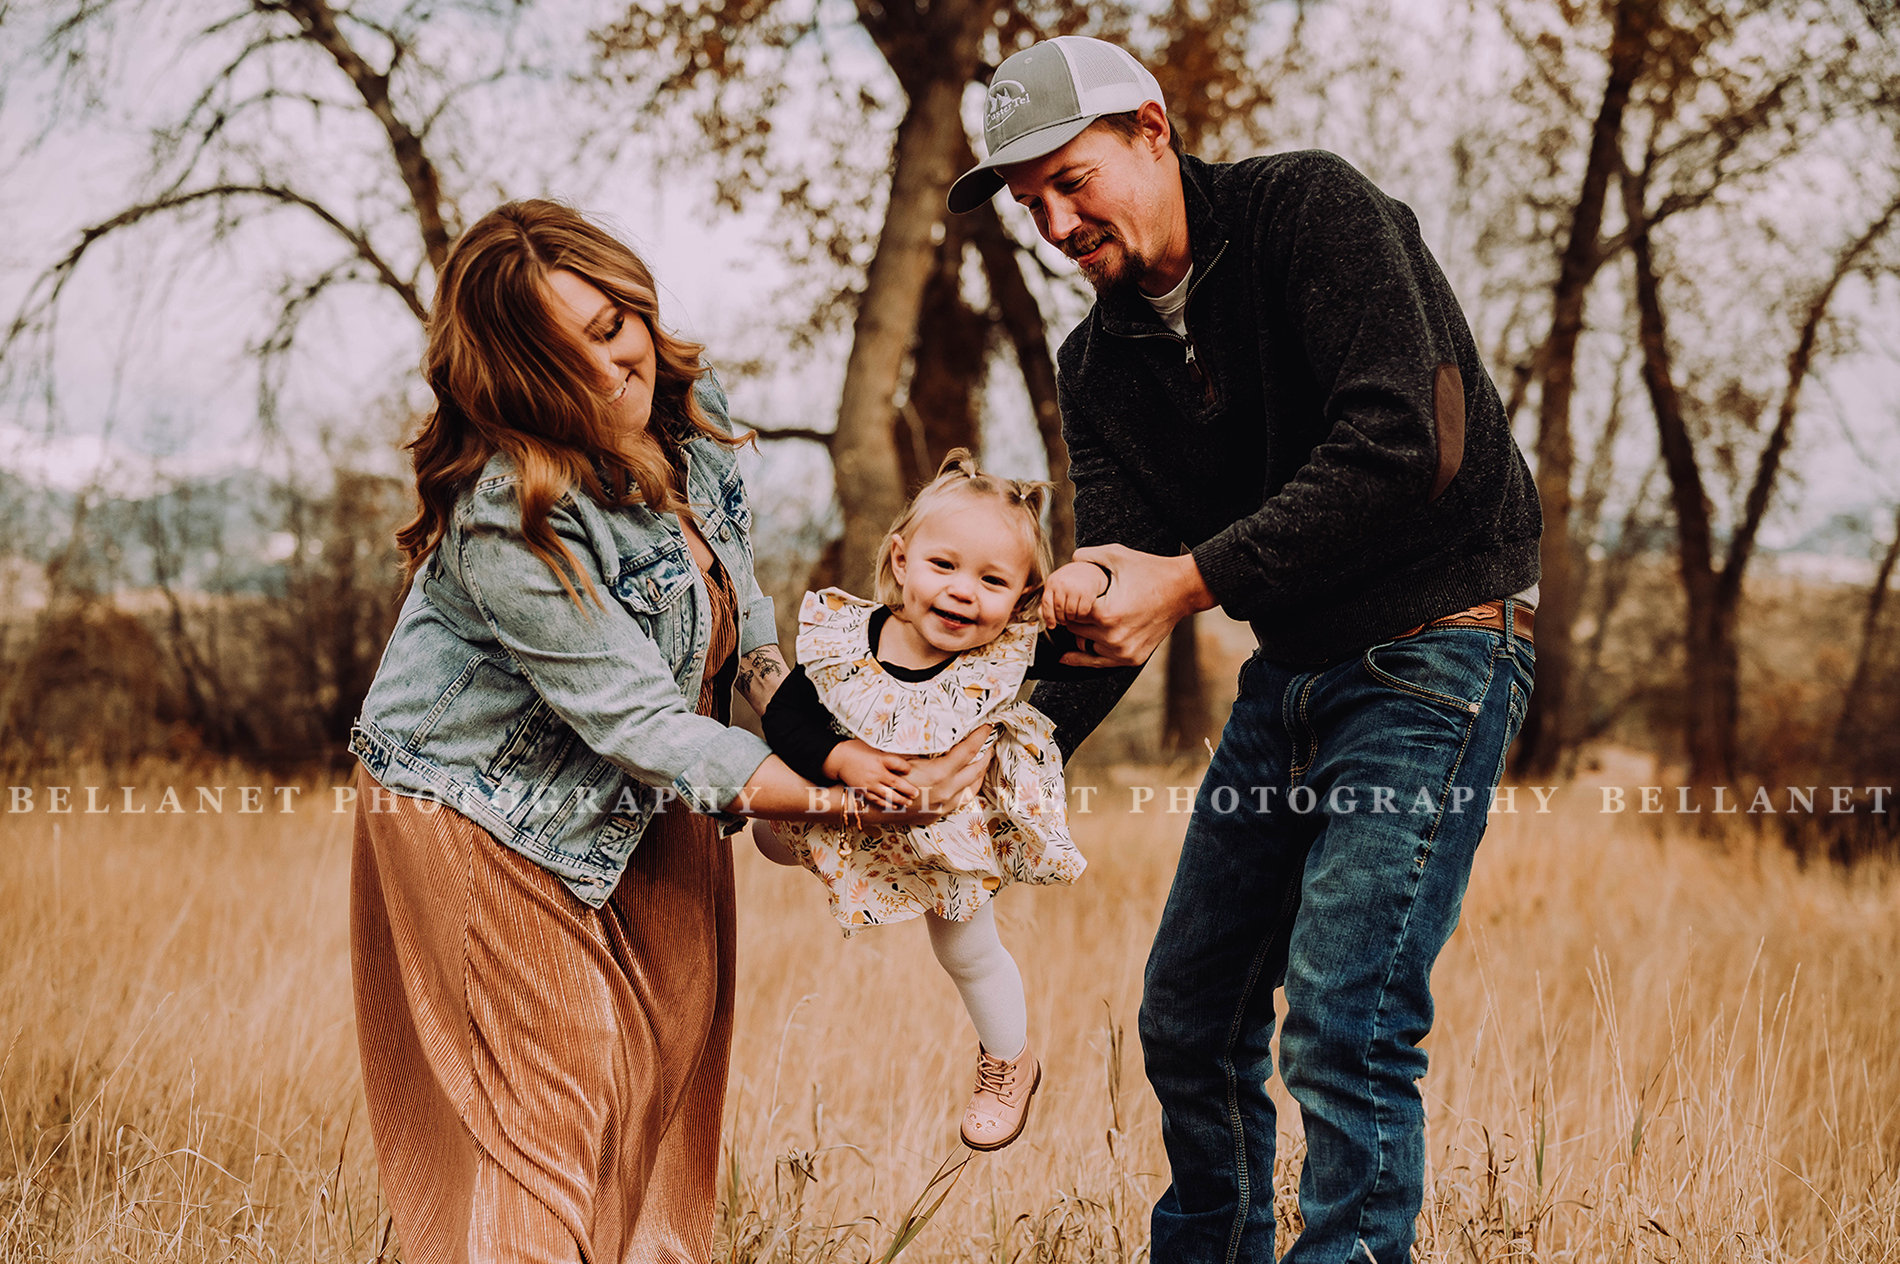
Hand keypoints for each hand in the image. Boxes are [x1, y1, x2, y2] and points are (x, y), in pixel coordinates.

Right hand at [822, 739, 916, 809]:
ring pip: (888, 794)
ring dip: (900, 800)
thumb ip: (886, 756)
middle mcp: (875, 772)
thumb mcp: (873, 748)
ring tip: (908, 802)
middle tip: (916, 794)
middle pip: (896, 783)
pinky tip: (894, 806)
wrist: (838, 759)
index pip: (898, 764)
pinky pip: (876, 799)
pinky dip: (886, 804)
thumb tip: (901, 761)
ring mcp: (869, 783)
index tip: (909, 770)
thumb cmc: (855, 750)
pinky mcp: (863, 790)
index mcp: (879, 759)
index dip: (906, 768)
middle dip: (908, 789)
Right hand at [850, 724, 994, 825]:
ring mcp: (943, 806)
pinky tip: (967, 780)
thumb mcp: (906, 755)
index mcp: (939, 773)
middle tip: (989, 743)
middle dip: (985, 755)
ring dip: (979, 774)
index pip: (968, 751)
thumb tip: (946, 732)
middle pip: (976, 770)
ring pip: (972, 788)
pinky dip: (968, 788)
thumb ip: (928, 747)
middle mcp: (945, 791)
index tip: (988, 727)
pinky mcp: (938, 814)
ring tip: (982, 761)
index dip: (980, 737)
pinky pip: (961, 800)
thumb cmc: (886, 774)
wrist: (872, 806)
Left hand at [1042, 560, 1111, 624]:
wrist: (1088, 569)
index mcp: (1052, 582)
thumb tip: (1041, 613)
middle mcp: (1063, 584)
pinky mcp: (1087, 592)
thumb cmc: (1071, 578)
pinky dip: (1081, 615)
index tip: (1051, 625)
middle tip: (1064, 620)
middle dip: (1061, 618)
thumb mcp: (1056, 584)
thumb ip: (1048, 597)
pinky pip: (1082, 611)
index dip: (1048, 617)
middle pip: (1059, 609)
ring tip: (1072, 615)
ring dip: (1071, 617)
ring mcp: (1075, 588)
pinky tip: (1080, 611)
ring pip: (1070, 612)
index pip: (1046, 603)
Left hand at [1053, 544, 1216, 667]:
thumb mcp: (1116, 555)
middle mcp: (1113, 637)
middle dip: (1072, 617)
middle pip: (1075, 630)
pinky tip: (1067, 656)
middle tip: (1074, 605)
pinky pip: (1100, 662)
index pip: (1069, 612)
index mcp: (1106, 613)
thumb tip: (1067, 561)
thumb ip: (1086, 555)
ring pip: (1085, 646)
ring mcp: (1124, 652)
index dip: (1065, 602)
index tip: (1066, 595)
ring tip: (1084, 619)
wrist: (1183, 589)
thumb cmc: (1149, 570)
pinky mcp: (1133, 659)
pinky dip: (1087, 657)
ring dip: (1081, 635)